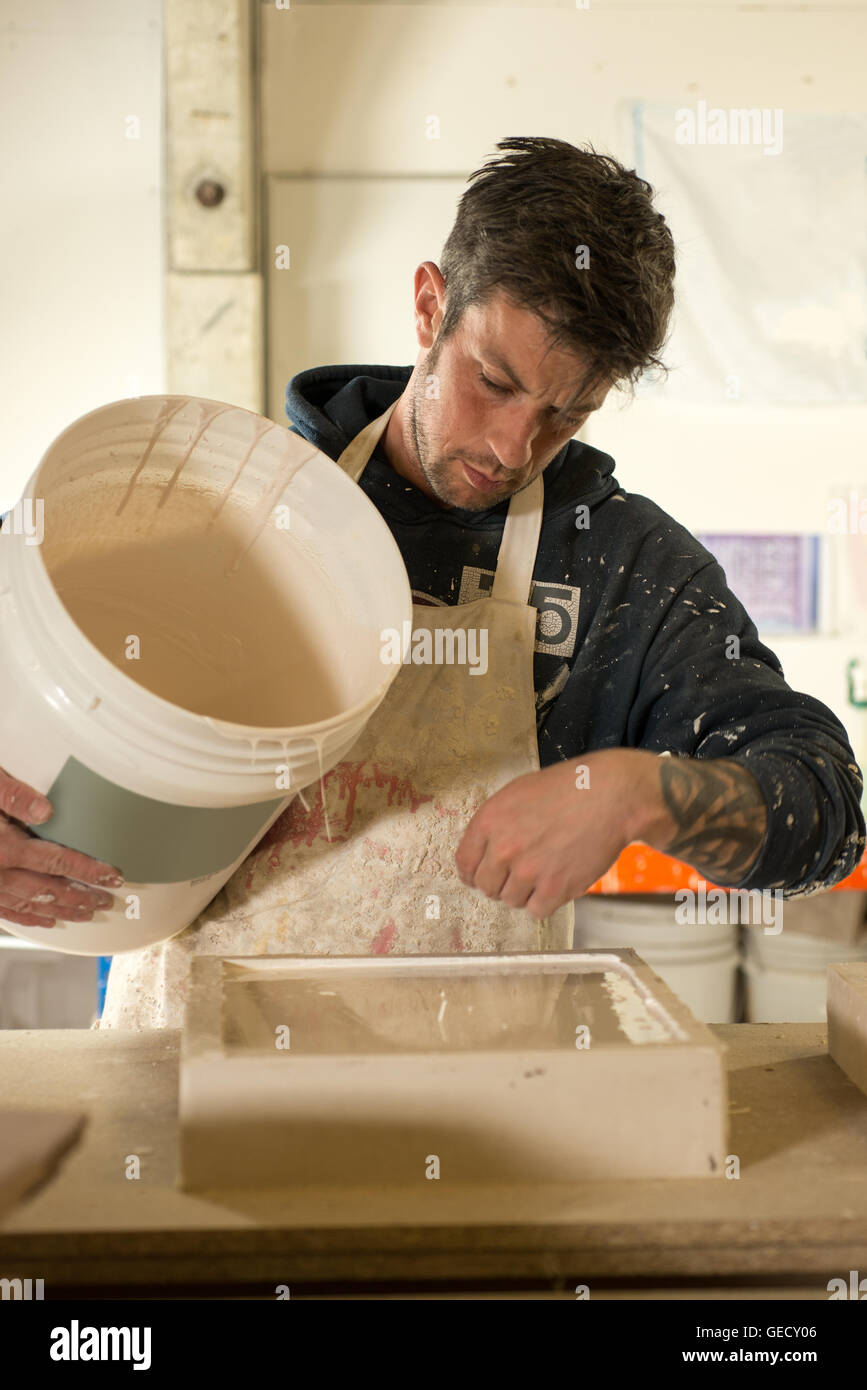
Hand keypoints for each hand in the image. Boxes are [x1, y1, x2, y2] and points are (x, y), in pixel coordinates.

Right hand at [0, 766, 123, 928]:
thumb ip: (11, 794)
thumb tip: (46, 810)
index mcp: (1, 847)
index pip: (57, 862)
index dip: (88, 871)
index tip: (112, 877)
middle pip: (47, 891)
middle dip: (81, 898)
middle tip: (107, 902)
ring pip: (27, 906)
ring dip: (59, 912)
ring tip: (83, 915)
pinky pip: (4, 911)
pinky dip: (26, 918)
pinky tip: (41, 920)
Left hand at [455, 750, 644, 918]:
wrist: (609, 796)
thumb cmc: (567, 789)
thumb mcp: (517, 793)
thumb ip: (495, 824)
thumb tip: (483, 852)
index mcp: (489, 821)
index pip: (464, 863)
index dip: (473, 873)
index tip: (481, 876)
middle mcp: (504, 848)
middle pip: (486, 887)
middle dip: (500, 883)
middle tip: (519, 874)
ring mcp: (529, 870)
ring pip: (510, 901)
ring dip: (525, 892)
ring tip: (544, 872)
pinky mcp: (555, 888)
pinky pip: (536, 911)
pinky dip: (545, 901)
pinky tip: (556, 883)